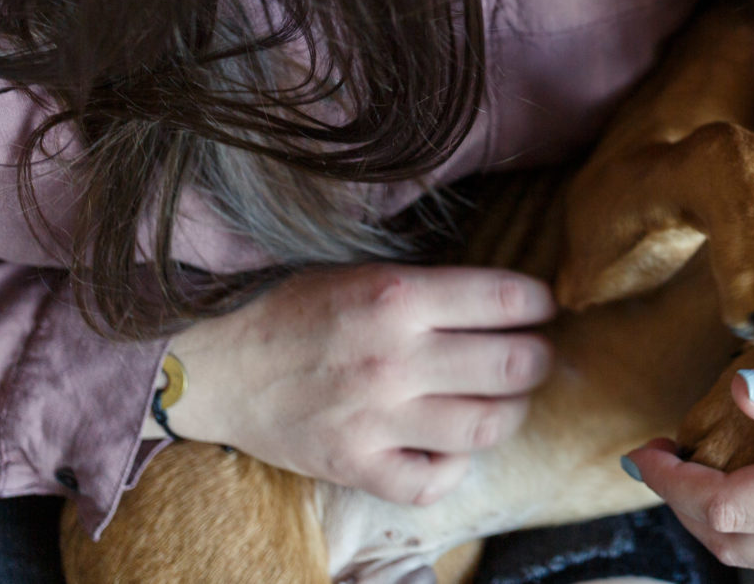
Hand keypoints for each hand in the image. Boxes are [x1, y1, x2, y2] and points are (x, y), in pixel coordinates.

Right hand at [163, 263, 553, 504]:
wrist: (212, 363)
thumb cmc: (293, 308)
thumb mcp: (364, 272)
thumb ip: (430, 287)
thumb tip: (508, 298)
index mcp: (398, 296)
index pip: (507, 299)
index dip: (540, 303)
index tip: (541, 307)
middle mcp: (393, 358)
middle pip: (512, 366)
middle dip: (537, 358)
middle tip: (532, 355)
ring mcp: (374, 418)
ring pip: (485, 426)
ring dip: (509, 412)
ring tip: (502, 400)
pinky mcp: (354, 465)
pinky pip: (432, 481)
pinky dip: (454, 467)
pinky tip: (450, 446)